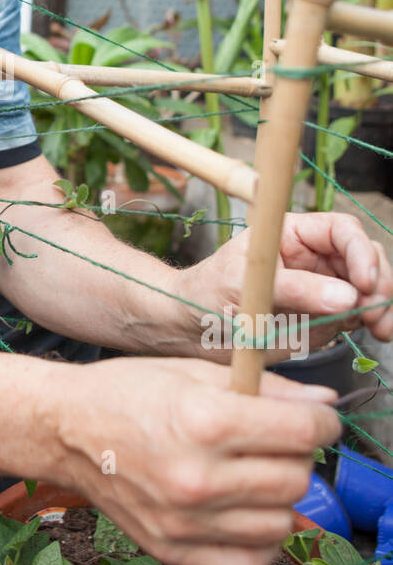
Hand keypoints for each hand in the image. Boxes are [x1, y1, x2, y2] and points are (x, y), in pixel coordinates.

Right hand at [57, 357, 339, 564]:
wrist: (64, 429)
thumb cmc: (128, 391)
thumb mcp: (196, 372)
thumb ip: (265, 388)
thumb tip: (325, 403)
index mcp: (204, 421)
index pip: (302, 432)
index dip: (322, 423)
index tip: (316, 420)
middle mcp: (196, 477)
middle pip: (296, 480)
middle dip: (299, 457)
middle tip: (278, 443)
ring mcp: (183, 521)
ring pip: (281, 524)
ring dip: (279, 500)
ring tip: (254, 476)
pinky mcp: (171, 551)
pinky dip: (259, 545)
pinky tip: (245, 517)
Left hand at [183, 211, 392, 357]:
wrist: (190, 329)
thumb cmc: (207, 294)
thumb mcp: (246, 286)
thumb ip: (297, 290)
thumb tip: (347, 297)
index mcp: (292, 233)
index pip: (342, 230)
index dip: (360, 251)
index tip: (365, 281)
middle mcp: (314, 257)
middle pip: (365, 257)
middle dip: (380, 281)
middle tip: (378, 310)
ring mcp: (323, 286)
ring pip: (370, 287)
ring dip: (384, 305)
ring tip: (382, 329)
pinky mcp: (325, 316)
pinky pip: (360, 313)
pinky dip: (375, 321)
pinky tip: (376, 334)